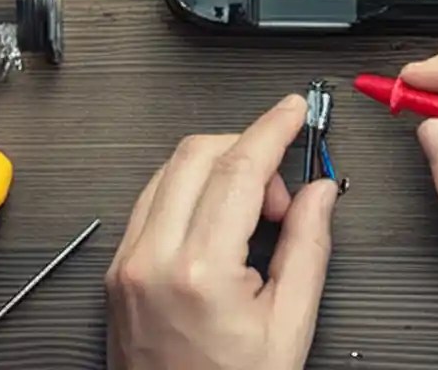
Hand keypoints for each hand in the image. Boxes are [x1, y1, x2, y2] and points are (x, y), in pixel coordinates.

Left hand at [105, 95, 339, 369]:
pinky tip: (221, 222)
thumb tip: (320, 192)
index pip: (239, 167)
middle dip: (248, 148)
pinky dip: (190, 192)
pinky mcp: (118, 272)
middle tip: (285, 185)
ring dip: (218, 169)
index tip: (294, 110)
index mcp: (199, 271)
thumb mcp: (290, 326)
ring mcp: (127, 264)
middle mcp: (152, 259)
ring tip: (256, 214)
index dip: (272, 128)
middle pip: (196, 154)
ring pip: (168, 171)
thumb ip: (309, 248)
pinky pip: (152, 201)